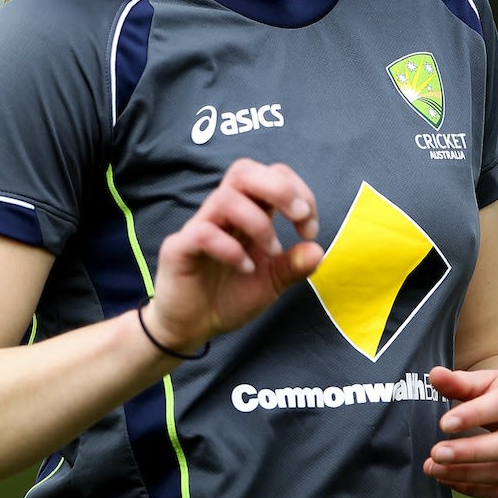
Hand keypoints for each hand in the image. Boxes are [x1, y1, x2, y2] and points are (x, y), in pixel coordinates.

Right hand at [145, 158, 322, 354]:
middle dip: (279, 189)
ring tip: (271, 252)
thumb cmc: (229, 296)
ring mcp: (199, 226)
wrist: (193, 326)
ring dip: (258, 223)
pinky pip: (203, 233)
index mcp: (248, 212)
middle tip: (299, 217)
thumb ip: (293, 266)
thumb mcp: (271, 283)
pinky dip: (231, 249)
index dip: (298, 192)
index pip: (272, 175)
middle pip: (244, 171)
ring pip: (225, 198)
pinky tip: (245, 268)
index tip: (310, 229)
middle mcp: (223, 213)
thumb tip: (318, 250)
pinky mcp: (180, 248)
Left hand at [423, 363, 497, 497]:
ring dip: (466, 475)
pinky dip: (476, 490)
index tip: (444, 423)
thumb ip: (459, 381)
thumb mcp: (486, 380)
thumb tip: (434, 375)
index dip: (474, 416)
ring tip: (434, 468)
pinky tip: (451, 481)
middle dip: (469, 453)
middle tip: (436, 454)